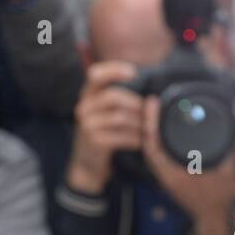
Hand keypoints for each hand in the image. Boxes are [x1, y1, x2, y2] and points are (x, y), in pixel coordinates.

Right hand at [66, 61, 142, 194]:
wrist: (88, 164)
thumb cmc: (104, 135)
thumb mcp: (104, 114)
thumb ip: (119, 101)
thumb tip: (150, 96)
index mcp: (87, 96)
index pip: (95, 75)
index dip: (113, 70)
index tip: (133, 72)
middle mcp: (84, 107)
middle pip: (113, 96)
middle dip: (136, 104)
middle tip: (150, 114)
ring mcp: (87, 125)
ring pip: (120, 117)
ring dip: (139, 124)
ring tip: (149, 130)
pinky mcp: (95, 142)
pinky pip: (122, 136)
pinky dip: (136, 139)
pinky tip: (141, 142)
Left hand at [141, 96, 234, 234]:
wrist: (216, 221)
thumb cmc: (222, 201)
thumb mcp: (233, 175)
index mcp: (175, 174)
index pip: (154, 144)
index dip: (151, 121)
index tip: (153, 103)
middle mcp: (167, 174)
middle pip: (149, 143)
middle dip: (148, 120)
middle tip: (152, 101)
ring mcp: (168, 176)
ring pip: (153, 148)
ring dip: (152, 129)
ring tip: (156, 110)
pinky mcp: (172, 177)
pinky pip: (160, 155)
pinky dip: (160, 140)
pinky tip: (164, 128)